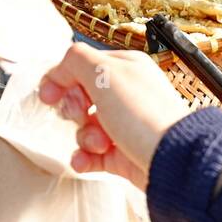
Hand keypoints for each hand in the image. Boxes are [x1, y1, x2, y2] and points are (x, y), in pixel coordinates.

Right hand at [38, 43, 191, 189]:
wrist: (172, 159)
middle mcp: (126, 94)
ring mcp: (124, 124)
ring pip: (85, 128)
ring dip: (84, 136)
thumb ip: (76, 60)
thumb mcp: (105, 72)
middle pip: (81, 97)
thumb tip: (60, 68)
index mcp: (125, 68)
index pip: (83, 66)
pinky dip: (84, 158)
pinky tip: (86, 160)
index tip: (49, 94)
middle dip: (75, 110)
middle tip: (82, 114)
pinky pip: (91, 154)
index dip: (62, 79)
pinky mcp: (122, 153)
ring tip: (100, 142)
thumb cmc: (146, 114)